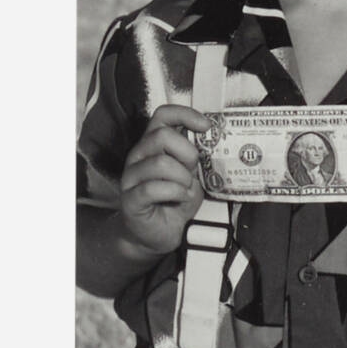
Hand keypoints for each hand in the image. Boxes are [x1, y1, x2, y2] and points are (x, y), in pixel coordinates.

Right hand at [116, 102, 211, 256]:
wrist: (158, 233)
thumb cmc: (176, 200)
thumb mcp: (192, 174)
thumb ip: (197, 157)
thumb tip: (215, 140)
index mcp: (153, 145)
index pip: (162, 115)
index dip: (185, 115)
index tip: (206, 127)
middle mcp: (139, 156)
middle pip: (161, 136)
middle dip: (187, 154)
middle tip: (192, 172)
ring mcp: (132, 176)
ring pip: (160, 163)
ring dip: (182, 178)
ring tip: (186, 190)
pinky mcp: (131, 198)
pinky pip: (153, 188)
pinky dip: (175, 193)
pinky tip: (180, 199)